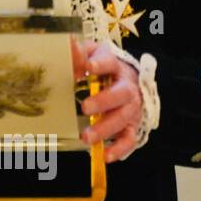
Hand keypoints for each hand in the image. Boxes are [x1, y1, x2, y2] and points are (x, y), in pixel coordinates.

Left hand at [72, 38, 141, 162]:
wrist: (127, 77)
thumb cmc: (104, 66)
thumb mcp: (93, 53)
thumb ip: (80, 51)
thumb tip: (68, 44)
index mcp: (116, 66)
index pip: (109, 63)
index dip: (100, 65)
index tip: (88, 67)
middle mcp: (128, 88)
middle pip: (120, 94)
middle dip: (103, 102)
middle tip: (85, 107)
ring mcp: (132, 108)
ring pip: (123, 119)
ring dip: (106, 129)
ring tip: (86, 137)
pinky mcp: (133, 125)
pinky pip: (129, 139)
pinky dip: (119, 148)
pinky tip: (106, 156)